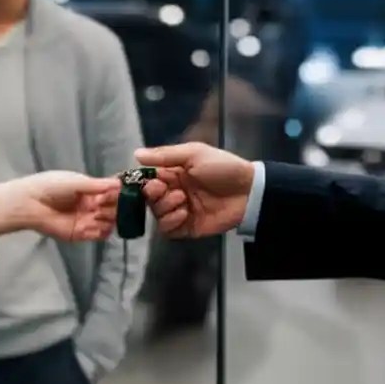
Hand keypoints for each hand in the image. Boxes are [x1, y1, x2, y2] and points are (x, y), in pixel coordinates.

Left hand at [0, 171, 119, 241]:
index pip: (111, 194)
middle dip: (116, 208)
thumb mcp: (76, 181)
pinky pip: (98, 235)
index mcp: (90, 191)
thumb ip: (98, 185)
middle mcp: (91, 206)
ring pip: (108, 223)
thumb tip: (120, 184)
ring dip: (109, 219)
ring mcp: (86, 221)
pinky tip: (98, 225)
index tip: (123, 193)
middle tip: (108, 204)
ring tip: (99, 213)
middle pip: (113, 209)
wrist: (31, 203)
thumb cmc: (51, 187)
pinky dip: (102, 231)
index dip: (118, 194)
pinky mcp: (80, 234)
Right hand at [134, 142, 254, 237]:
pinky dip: (171, 222)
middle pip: (149, 198)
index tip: (144, 181)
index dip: (142, 181)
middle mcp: (174, 191)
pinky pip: (168, 230)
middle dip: (153, 194)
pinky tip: (184, 213)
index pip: (148, 178)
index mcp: (174, 173)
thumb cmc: (222, 167)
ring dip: (164, 207)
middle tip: (165, 189)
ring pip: (156, 214)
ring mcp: (180, 210)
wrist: (248, 191)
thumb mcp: (194, 153)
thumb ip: (165, 155)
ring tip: (182, 199)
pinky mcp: (188, 227)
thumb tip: (136, 154)